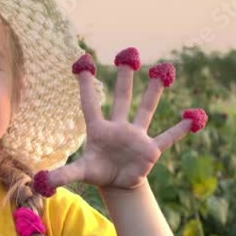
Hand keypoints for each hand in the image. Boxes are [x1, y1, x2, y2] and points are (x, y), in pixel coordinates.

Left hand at [34, 49, 207, 195]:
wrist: (118, 183)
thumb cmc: (97, 172)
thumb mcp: (79, 173)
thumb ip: (62, 175)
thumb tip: (40, 181)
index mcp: (98, 129)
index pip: (89, 103)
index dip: (85, 84)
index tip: (82, 62)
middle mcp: (119, 127)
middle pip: (122, 97)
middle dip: (125, 76)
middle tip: (128, 52)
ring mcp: (136, 136)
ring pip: (147, 109)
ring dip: (154, 91)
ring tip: (163, 70)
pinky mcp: (151, 150)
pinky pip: (168, 137)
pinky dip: (181, 129)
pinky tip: (195, 116)